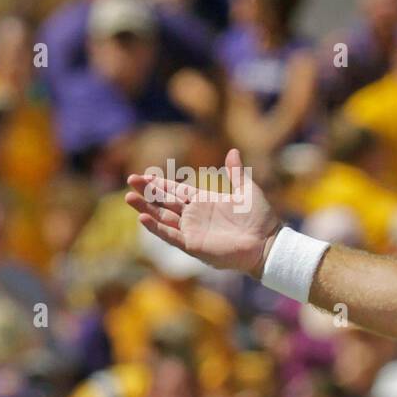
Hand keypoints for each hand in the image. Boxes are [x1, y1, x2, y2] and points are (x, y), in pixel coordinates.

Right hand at [125, 148, 282, 277]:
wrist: (267, 242)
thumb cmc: (260, 218)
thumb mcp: (247, 190)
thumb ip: (236, 172)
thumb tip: (233, 151)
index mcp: (205, 202)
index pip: (176, 191)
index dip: (160, 184)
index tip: (144, 176)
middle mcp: (195, 216)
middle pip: (165, 202)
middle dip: (147, 192)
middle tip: (130, 181)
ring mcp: (193, 231)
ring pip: (163, 218)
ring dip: (146, 208)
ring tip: (129, 197)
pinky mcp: (194, 245)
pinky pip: (171, 236)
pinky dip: (157, 228)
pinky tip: (143, 217)